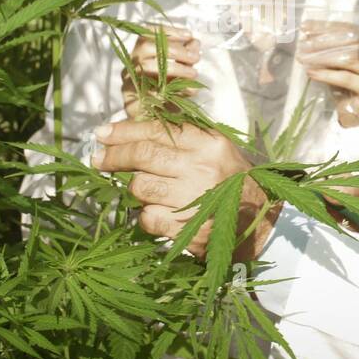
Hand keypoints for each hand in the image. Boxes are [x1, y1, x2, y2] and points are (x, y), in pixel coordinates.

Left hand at [89, 120, 280, 259]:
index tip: (102, 133)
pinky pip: (147, 218)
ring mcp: (195, 200)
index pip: (156, 131)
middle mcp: (202, 168)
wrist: (260, 222)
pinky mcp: (188, 230)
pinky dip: (147, 216)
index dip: (123, 132)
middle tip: (98, 158)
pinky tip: (161, 214)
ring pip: (140, 187)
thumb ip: (181, 136)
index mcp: (208, 144)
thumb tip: (131, 128)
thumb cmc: (230, 180)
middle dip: (114, 156)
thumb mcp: (214, 148)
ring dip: (136, 189)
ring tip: (148, 190)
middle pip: (143, 156)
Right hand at [120, 25, 199, 119]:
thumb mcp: (181, 71)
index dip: (167, 31)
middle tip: (195, 58)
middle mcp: (130, 67)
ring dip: (174, 68)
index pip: (146, 33)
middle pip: (145, 47)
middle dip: (174, 50)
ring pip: (145, 67)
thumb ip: (187, 56)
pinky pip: (149, 92)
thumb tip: (195, 43)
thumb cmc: (168, 94)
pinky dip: (174, 90)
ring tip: (193, 74)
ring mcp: (128, 84)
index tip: (189, 36)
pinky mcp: (131, 103)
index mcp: (139, 55)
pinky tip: (189, 91)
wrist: (157, 124)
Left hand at [297, 22, 358, 127]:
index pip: (350, 29)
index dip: (327, 27)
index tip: (307, 26)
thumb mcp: (339, 60)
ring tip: (304, 56)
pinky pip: (346, 77)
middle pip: (351, 41)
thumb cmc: (347, 84)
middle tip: (303, 42)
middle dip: (324, 40)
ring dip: (323, 57)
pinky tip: (312, 72)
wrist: (356, 112)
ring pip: (349, 59)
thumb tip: (308, 33)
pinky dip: (326, 74)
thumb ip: (332, 46)